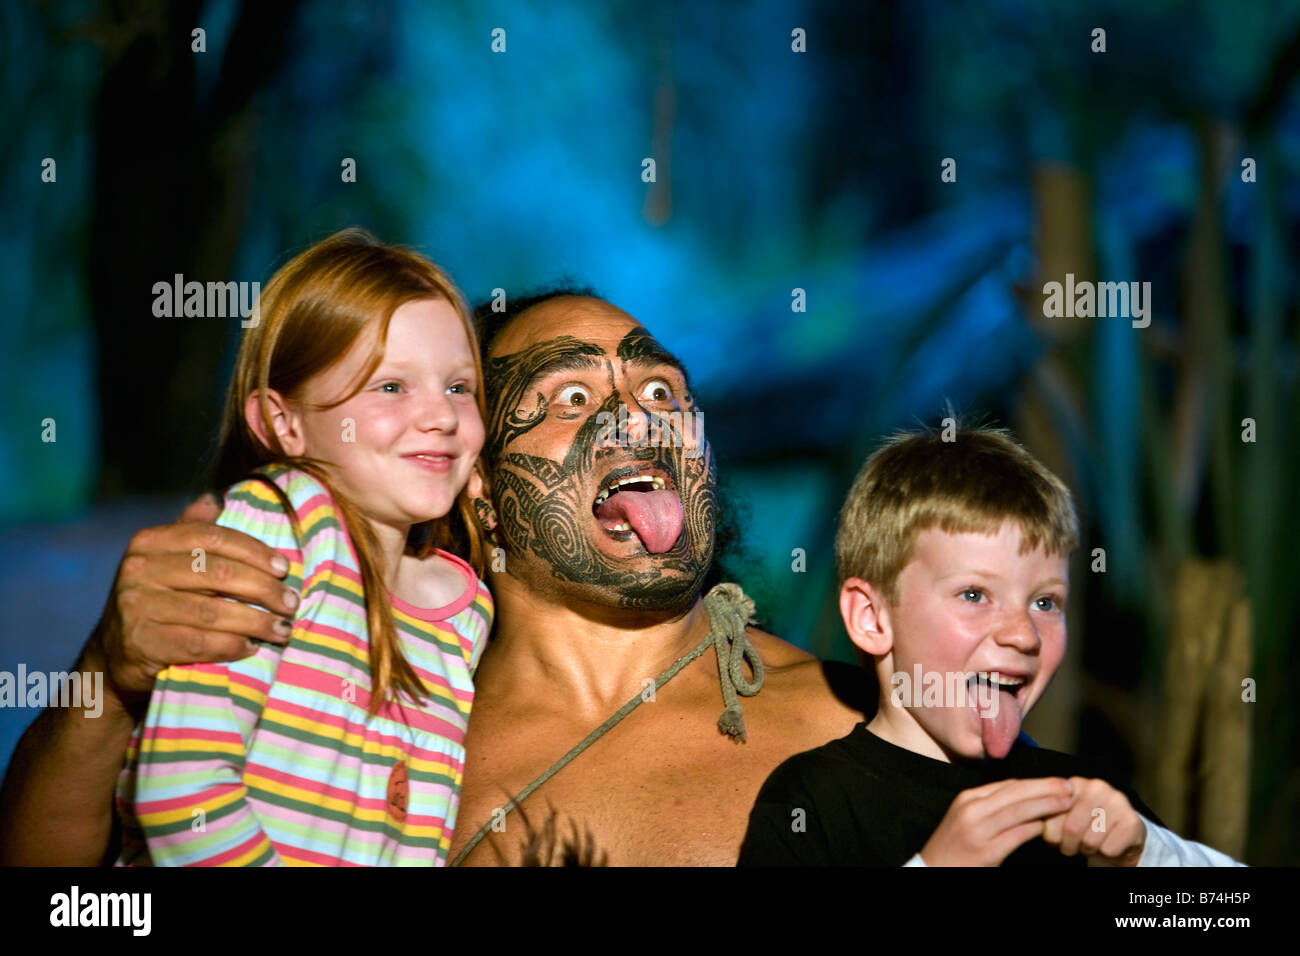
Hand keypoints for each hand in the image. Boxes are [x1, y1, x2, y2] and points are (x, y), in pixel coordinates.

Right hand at [89, 494, 297, 708]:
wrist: (114, 654)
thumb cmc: (155, 600)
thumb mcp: (166, 560)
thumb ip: (191, 530)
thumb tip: (216, 499)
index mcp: (150, 542)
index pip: (213, 538)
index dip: (255, 552)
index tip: (284, 568)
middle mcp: (140, 570)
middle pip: (219, 574)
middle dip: (264, 589)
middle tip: (291, 603)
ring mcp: (137, 607)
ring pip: (213, 612)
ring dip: (256, 622)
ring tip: (283, 629)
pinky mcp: (142, 643)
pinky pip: (199, 643)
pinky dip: (232, 646)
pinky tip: (252, 647)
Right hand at [919, 777, 1074, 865]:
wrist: (932, 870)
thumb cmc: (954, 847)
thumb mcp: (966, 818)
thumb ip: (991, 806)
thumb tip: (1025, 796)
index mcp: (968, 798)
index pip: (1007, 785)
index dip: (1035, 782)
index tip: (1055, 782)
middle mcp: (971, 809)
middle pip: (1015, 793)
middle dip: (1045, 788)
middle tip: (1069, 786)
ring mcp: (977, 830)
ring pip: (1019, 811)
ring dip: (1047, 805)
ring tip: (1067, 803)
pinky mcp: (985, 851)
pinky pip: (1017, 835)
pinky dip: (1035, 828)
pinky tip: (1049, 826)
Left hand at [1042, 777, 1145, 865]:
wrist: (1118, 837)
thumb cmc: (1084, 827)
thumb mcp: (1063, 818)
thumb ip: (1050, 817)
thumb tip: (1044, 827)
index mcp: (1074, 784)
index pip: (1052, 812)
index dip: (1051, 831)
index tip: (1056, 834)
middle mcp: (1097, 787)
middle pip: (1071, 828)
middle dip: (1068, 844)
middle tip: (1073, 844)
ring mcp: (1117, 801)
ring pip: (1089, 840)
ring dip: (1087, 849)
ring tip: (1090, 843)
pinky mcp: (1132, 820)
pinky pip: (1108, 849)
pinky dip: (1105, 853)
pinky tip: (1107, 843)